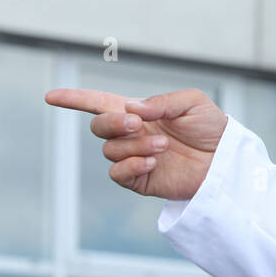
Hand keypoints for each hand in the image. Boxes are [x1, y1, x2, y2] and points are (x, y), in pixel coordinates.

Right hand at [45, 87, 227, 199]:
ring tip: (163, 146)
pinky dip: (131, 165)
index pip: (98, 104)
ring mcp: (134, 158)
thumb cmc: (211, 129)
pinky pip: (118, 174)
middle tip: (137, 123)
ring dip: (134, 145)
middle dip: (113, 122)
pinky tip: (153, 162)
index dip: (74, 99)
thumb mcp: (191, 103)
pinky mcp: (141, 180)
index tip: (50, 96)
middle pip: (99, 127)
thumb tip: (132, 107)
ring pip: (110, 150)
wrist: (225, 160)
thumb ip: (161, 101)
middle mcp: (131, 135)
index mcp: (139, 113)